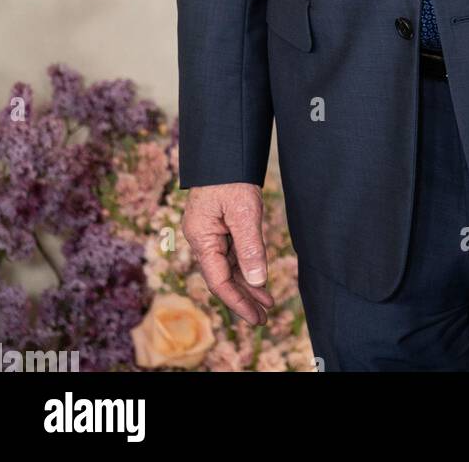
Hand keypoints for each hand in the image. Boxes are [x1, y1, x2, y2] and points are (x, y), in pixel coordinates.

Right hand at [181, 183, 274, 324]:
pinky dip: (247, 267)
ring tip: (267, 303)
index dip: (237, 301)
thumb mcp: (243, 211)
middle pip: (223, 278)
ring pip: (229, 267)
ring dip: (247, 285)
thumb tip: (258, 280)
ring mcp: (210, 233)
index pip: (218, 280)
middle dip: (243, 298)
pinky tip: (259, 278)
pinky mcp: (220, 226)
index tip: (256, 317)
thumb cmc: (230, 177)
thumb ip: (250, 247)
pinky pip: (232, 254)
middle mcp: (202, 239)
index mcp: (201, 238)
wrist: (225, 150)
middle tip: (264, 318)